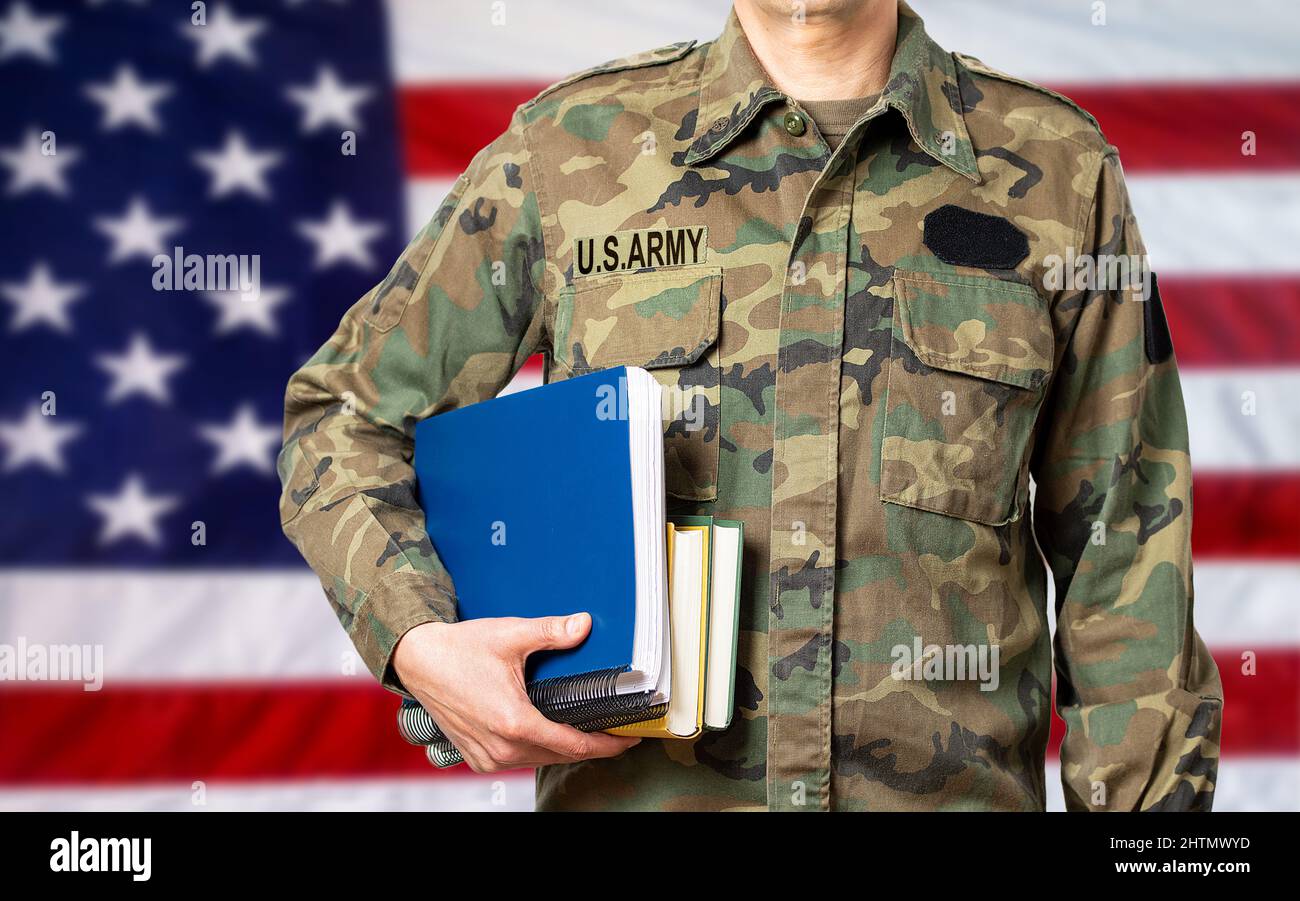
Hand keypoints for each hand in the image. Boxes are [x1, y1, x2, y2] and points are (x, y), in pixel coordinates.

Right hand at [392, 613, 641, 772]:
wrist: (417, 660)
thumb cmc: (458, 649)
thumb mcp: (510, 636)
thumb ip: (551, 632)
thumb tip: (583, 625)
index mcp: (514, 722)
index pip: (574, 745)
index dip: (607, 745)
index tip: (629, 738)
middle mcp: (500, 746)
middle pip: (560, 756)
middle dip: (591, 746)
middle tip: (616, 732)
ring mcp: (487, 756)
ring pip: (539, 760)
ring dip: (564, 749)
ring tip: (588, 732)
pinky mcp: (477, 756)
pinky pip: (518, 761)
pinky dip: (537, 751)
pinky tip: (550, 734)